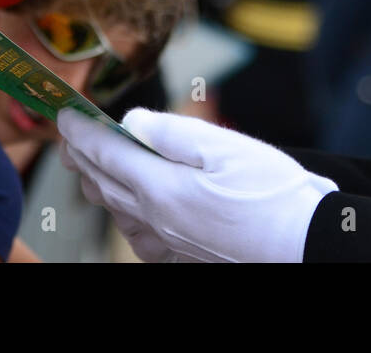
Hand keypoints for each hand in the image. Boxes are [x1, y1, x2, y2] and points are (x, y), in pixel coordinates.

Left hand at [57, 108, 337, 262]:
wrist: (305, 246)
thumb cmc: (272, 194)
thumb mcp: (225, 147)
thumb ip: (172, 132)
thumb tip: (131, 123)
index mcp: (161, 187)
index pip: (105, 153)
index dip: (80, 131)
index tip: (64, 114)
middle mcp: (156, 220)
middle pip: (103, 184)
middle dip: (81, 156)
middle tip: (69, 136)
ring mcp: (169, 242)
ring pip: (116, 211)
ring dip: (97, 185)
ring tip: (89, 167)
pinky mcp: (184, 256)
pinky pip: (138, 236)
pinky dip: (123, 215)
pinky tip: (130, 211)